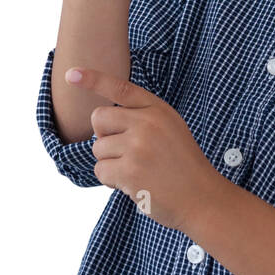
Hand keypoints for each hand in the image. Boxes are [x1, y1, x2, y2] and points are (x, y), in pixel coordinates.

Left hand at [64, 64, 228, 233]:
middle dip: (104, 136)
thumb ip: (142, 118)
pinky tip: (134, 184)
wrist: (203, 199)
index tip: (71, 74)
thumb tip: (100, 121)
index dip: (93, 79)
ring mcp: (138, 146)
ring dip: (110, 163)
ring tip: (137, 172)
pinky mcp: (130, 171)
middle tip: (124, 152)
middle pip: (99, 119)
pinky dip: (111, 180)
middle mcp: (147, 123)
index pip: (120, 89)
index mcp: (158, 110)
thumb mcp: (171, 129)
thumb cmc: (184, 167)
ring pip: (98, 148)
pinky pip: (101, 170)